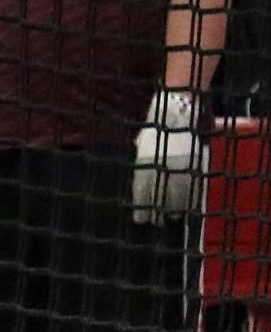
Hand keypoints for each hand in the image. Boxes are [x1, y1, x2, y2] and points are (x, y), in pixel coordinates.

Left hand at [131, 90, 205, 223]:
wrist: (179, 107)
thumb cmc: (157, 122)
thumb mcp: (145, 140)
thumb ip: (142, 155)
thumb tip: (137, 164)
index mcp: (145, 160)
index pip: (142, 188)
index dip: (141, 204)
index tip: (139, 219)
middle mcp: (161, 164)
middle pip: (158, 193)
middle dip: (155, 210)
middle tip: (154, 224)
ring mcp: (179, 162)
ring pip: (177, 190)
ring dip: (174, 206)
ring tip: (172, 218)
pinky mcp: (194, 159)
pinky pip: (193, 180)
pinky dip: (190, 193)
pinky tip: (189, 204)